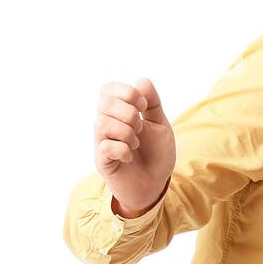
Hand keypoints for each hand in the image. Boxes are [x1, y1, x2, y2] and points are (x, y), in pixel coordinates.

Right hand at [95, 78, 175, 216]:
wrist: (157, 183)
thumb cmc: (156, 154)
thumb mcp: (160, 125)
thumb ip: (153, 103)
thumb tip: (141, 80)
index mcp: (119, 113)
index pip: (107, 89)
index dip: (125, 92)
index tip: (143, 105)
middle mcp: (106, 124)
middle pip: (104, 103)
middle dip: (129, 113)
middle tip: (140, 127)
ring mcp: (102, 142)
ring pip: (102, 123)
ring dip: (127, 132)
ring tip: (136, 143)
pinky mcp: (102, 161)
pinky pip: (105, 146)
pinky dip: (123, 149)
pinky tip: (130, 156)